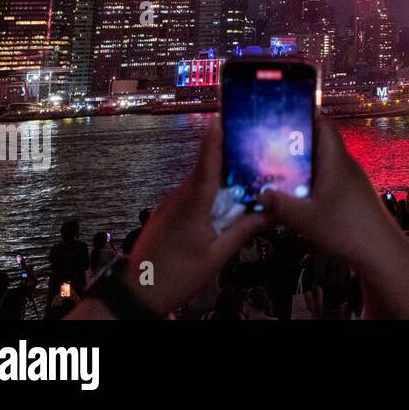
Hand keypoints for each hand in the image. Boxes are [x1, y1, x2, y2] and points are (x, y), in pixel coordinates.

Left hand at [123, 120, 268, 315]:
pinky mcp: (170, 214)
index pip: (207, 162)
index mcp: (193, 204)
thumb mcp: (217, 255)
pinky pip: (195, 195)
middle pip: (209, 168)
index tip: (225, 115)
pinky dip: (213, 193)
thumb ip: (244, 230)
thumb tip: (272, 213)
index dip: (216, 137)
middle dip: (232, 157)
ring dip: (225, 179)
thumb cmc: (175, 276)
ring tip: (252, 177)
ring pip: (203, 183)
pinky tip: (229, 203)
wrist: (136, 294)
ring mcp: (172, 205)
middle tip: (257, 148)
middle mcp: (180, 197)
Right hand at [262, 115, 408, 318]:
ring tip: (274, 170)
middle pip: (320, 144)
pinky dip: (310, 182)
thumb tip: (259, 193)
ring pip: (323, 164)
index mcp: (337, 160)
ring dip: (302, 166)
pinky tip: (295, 195)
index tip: (278, 116)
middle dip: (295, 144)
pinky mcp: (351, 196)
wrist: (381, 253)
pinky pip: (327, 180)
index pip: (324, 125)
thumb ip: (279, 204)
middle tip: (266, 147)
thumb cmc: (345, 229)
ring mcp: (350, 181)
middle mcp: (345, 165)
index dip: (304, 116)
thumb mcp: (305, 218)